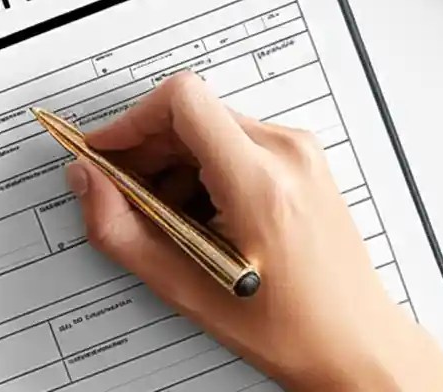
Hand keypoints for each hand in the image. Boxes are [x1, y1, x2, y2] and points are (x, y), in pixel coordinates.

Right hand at [68, 72, 442, 391]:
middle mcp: (286, 154)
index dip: (131, 120)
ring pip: (209, 126)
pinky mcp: (301, 160)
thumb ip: (120, 230)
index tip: (108, 149)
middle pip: (190, 113)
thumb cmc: (291, 327)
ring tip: (170, 218)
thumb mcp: (186, 287)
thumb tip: (88, 182)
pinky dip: (202, 168)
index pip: (182, 100)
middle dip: (145, 149)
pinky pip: (234, 141)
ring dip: (173, 163)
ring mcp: (299, 153)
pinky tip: (200, 216)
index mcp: (260, 182)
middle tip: (124, 192)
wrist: (354, 342)